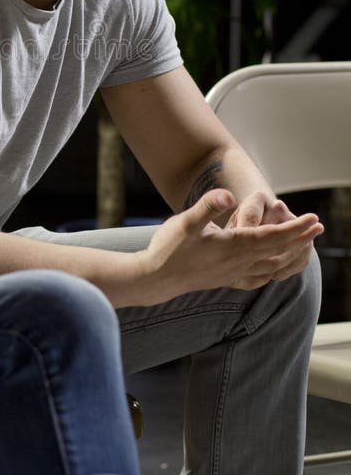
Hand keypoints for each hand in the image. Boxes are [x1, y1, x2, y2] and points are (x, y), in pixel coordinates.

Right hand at [136, 189, 322, 301]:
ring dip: (290, 255)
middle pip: (278, 251)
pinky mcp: (225, 280)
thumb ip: (208, 206)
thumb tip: (229, 195)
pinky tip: (273, 270)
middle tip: (318, 227)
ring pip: (272, 267)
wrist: (156, 279)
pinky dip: (272, 272)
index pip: (274, 237)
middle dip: (300, 239)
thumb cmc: (169, 249)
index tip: (315, 219)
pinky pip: (258, 278)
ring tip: (302, 246)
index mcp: (234, 246)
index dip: (296, 228)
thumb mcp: (186, 222)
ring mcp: (233, 274)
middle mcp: (239, 263)